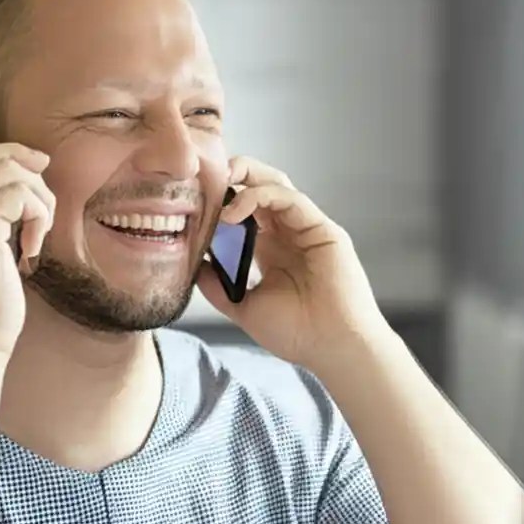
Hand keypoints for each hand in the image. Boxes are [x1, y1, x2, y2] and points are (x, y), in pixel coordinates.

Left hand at [195, 157, 392, 368]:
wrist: (332, 349)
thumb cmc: (297, 333)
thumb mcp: (243, 307)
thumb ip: (217, 286)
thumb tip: (192, 265)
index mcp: (271, 250)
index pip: (245, 210)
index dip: (221, 200)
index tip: (194, 200)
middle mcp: (289, 234)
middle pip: (261, 188)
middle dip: (234, 174)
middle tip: (207, 175)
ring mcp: (306, 229)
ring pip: (276, 185)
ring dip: (246, 177)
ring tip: (219, 183)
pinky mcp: (322, 229)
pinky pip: (290, 199)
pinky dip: (260, 197)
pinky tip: (235, 212)